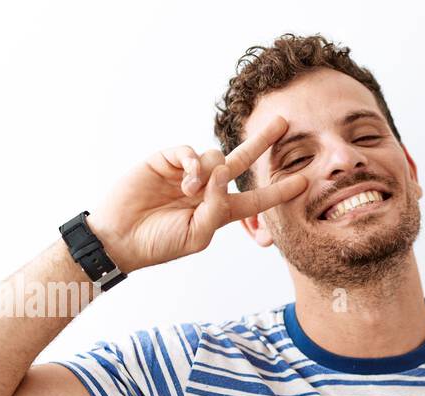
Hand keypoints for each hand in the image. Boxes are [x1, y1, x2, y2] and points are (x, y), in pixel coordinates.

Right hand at [84, 115, 307, 273]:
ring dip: (207, 172)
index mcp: (219, 211)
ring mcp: (187, 173)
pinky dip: (192, 161)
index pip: (256, 198)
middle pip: (242, 161)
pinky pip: (188, 150)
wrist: (120, 238)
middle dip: (262, 142)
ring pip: (214, 156)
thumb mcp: (196, 235)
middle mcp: (207, 188)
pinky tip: (186, 178)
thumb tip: (224, 173)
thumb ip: (216, 208)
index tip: (304, 182)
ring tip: (189, 191)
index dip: (278, 190)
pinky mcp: (165, 161)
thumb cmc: (159, 243)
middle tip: (284, 122)